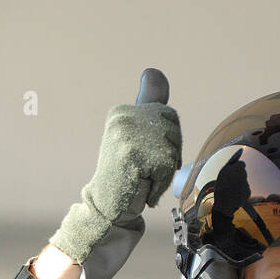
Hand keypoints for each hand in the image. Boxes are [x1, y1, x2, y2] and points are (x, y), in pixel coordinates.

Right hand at [45, 69, 179, 278]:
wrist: (106, 208)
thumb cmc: (124, 175)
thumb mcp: (138, 135)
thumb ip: (149, 103)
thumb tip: (153, 70)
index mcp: (122, 112)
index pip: (168, 116)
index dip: (166, 141)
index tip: (143, 156)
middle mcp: (123, 118)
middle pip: (173, 130)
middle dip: (168, 154)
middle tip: (144, 171)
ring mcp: (128, 136)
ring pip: (172, 149)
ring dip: (165, 171)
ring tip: (143, 179)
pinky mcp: (134, 155)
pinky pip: (168, 166)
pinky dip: (161, 183)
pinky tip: (143, 188)